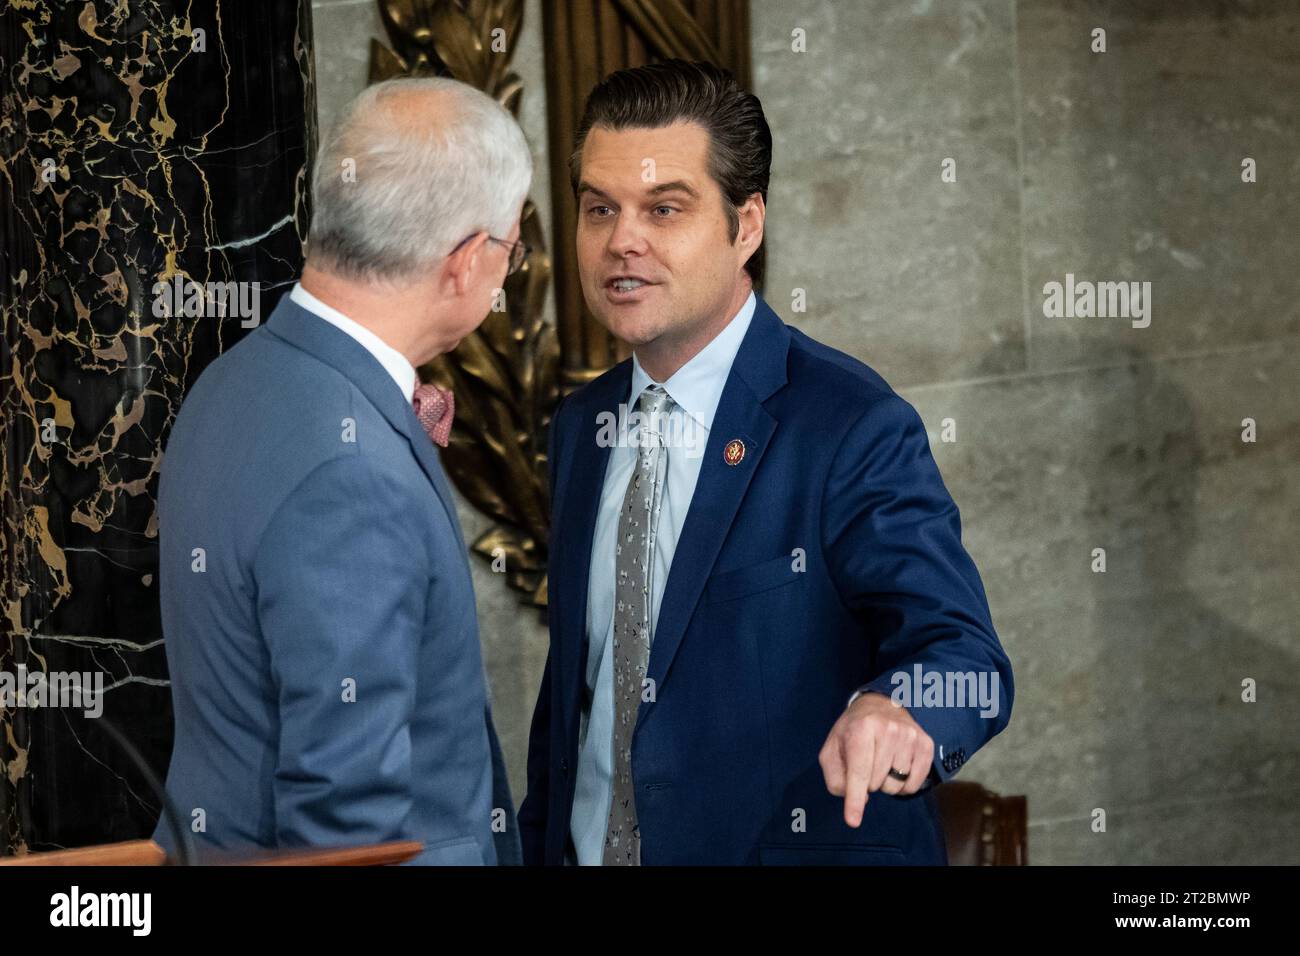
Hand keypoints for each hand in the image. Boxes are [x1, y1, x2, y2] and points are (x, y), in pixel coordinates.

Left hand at [818, 691, 933, 826]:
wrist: (880, 704)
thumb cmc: (853, 732)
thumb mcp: (832, 749)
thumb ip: (836, 778)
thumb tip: (859, 799)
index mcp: (861, 729)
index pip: (858, 772)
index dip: (854, 799)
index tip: (853, 821)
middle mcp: (888, 730)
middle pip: (876, 783)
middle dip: (868, 782)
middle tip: (866, 762)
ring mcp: (910, 737)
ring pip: (896, 786)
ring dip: (885, 783)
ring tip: (881, 762)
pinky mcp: (925, 744)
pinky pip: (914, 785)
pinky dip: (902, 786)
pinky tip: (896, 769)